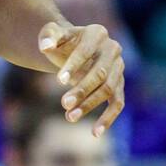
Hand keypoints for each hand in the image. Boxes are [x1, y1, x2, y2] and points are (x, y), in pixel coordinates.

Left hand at [39, 21, 124, 135]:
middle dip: (82, 89)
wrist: (74, 50)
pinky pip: (117, 104)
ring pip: (108, 90)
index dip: (74, 65)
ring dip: (90, 105)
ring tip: (70, 117)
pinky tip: (95, 133)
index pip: (87, 50)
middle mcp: (113, 50)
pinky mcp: (119, 86)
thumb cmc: (61, 42)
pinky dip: (108, 119)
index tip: (59, 80)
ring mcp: (119, 68)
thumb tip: (45, 46)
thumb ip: (48, 37)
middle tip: (64, 103)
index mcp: (97, 33)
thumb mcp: (52, 34)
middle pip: (100, 73)